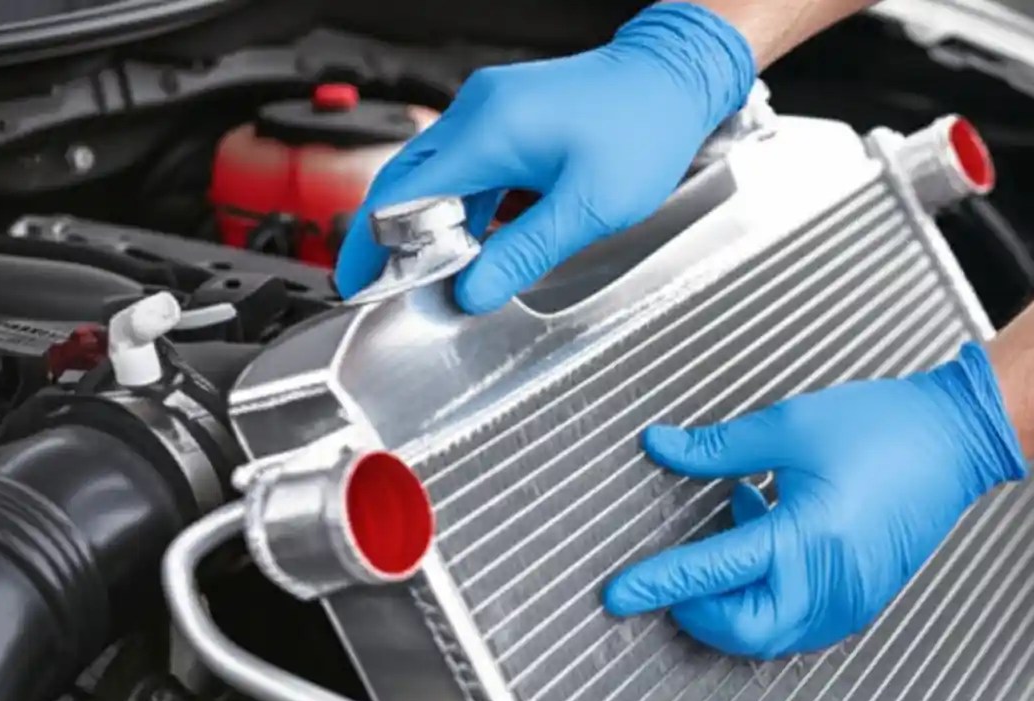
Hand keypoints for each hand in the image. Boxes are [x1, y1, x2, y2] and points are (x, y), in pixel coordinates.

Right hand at [333, 3, 755, 312]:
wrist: (675, 76)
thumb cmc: (643, 127)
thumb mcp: (588, 206)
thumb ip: (525, 252)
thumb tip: (475, 291)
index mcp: (489, 130)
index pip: (403, 193)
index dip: (374, 244)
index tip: (359, 282)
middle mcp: (478, 112)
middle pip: (406, 181)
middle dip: (388, 236)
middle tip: (378, 283)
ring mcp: (489, 110)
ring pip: (434, 174)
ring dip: (426, 223)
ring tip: (425, 271)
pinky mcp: (505, 116)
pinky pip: (464, 164)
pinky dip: (457, 204)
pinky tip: (466, 238)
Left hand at [603, 343, 1027, 658]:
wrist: (954, 438)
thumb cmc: (882, 427)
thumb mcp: (787, 426)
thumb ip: (717, 449)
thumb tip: (663, 447)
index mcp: (809, 537)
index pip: (714, 572)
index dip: (660, 583)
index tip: (620, 595)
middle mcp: (833, 582)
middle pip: (743, 629)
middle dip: (697, 610)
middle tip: (671, 574)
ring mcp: (851, 598)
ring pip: (772, 632)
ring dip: (734, 601)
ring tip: (736, 530)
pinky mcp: (862, 598)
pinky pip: (800, 620)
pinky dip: (768, 596)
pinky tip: (768, 537)